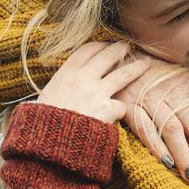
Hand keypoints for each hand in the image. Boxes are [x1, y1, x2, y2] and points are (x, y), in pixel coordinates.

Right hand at [36, 42, 151, 123]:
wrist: (47, 144)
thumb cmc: (43, 124)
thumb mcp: (47, 96)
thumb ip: (62, 85)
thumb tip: (70, 83)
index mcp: (65, 75)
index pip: (85, 51)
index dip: (98, 46)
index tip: (106, 45)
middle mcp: (82, 79)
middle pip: (107, 56)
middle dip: (120, 48)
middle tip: (128, 45)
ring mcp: (96, 93)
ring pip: (123, 74)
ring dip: (136, 67)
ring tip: (145, 62)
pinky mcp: (107, 110)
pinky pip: (121, 105)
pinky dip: (120, 110)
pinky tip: (118, 114)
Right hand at [114, 55, 188, 181]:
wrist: (118, 57)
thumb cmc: (154, 76)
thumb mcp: (179, 82)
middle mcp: (173, 92)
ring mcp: (151, 98)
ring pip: (173, 129)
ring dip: (184, 154)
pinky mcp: (129, 105)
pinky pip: (145, 128)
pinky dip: (157, 146)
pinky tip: (167, 163)